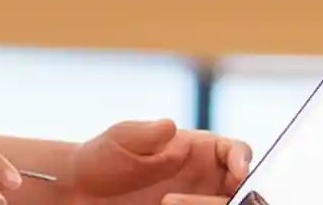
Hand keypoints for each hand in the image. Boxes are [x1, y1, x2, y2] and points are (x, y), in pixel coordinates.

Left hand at [67, 119, 251, 204]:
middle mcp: (203, 178)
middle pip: (238, 188)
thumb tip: (171, 126)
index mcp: (196, 150)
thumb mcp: (120, 140)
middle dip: (220, 197)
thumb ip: (145, 133)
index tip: (237, 172)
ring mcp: (195, 201)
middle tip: (171, 201)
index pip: (235, 150)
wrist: (80, 191)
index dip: (242, 159)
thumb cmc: (101, 159)